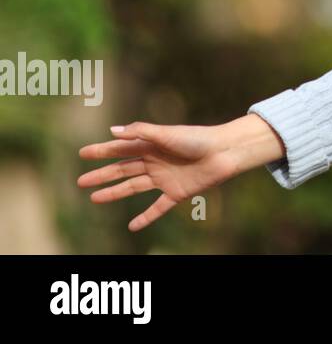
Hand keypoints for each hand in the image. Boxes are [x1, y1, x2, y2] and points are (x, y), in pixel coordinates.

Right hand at [77, 121, 243, 231]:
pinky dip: (145, 217)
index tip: (82, 153)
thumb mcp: (167, 134)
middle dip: (102, 175)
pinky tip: (132, 226)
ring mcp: (165, 178)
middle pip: (123, 170)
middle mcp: (155, 162)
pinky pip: (158, 208)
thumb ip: (141, 132)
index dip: (102, 151)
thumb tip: (112, 131)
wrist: (225, 152)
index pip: (121, 149)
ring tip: (94, 199)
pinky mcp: (177, 193)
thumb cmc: (197, 138)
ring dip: (114, 193)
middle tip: (80, 182)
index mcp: (152, 145)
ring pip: (133, 187)